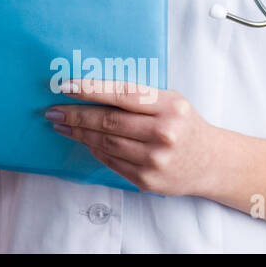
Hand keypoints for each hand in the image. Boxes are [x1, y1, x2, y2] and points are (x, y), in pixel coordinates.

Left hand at [44, 80, 220, 197]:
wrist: (212, 162)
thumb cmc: (184, 124)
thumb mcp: (170, 100)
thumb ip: (138, 95)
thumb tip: (91, 88)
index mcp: (169, 107)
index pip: (122, 94)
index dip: (91, 89)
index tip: (65, 86)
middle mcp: (163, 133)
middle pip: (108, 122)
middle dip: (75, 115)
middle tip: (53, 110)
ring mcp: (155, 160)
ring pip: (106, 143)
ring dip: (79, 133)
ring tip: (61, 125)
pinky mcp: (148, 180)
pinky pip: (112, 162)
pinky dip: (94, 149)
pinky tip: (83, 140)